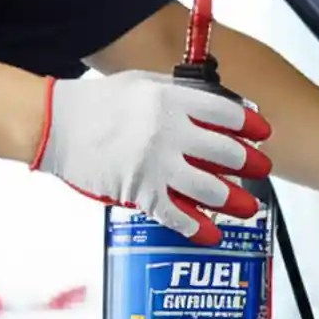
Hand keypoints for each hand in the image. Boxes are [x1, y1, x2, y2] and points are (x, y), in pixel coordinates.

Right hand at [31, 71, 272, 245]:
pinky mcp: (140, 192)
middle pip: (226, 153)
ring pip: (209, 189)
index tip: (263, 133)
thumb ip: (176, 93)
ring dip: (235, 201)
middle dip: (250, 164)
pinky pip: (176, 216)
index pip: (226, 113)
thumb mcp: (141, 84)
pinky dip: (197, 229)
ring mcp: (156, 164)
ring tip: (249, 207)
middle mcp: (170, 132)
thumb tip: (211, 105)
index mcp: (171, 100)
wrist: (56, 125)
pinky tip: (211, 235)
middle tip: (260, 169)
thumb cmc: (95, 103)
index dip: (250, 125)